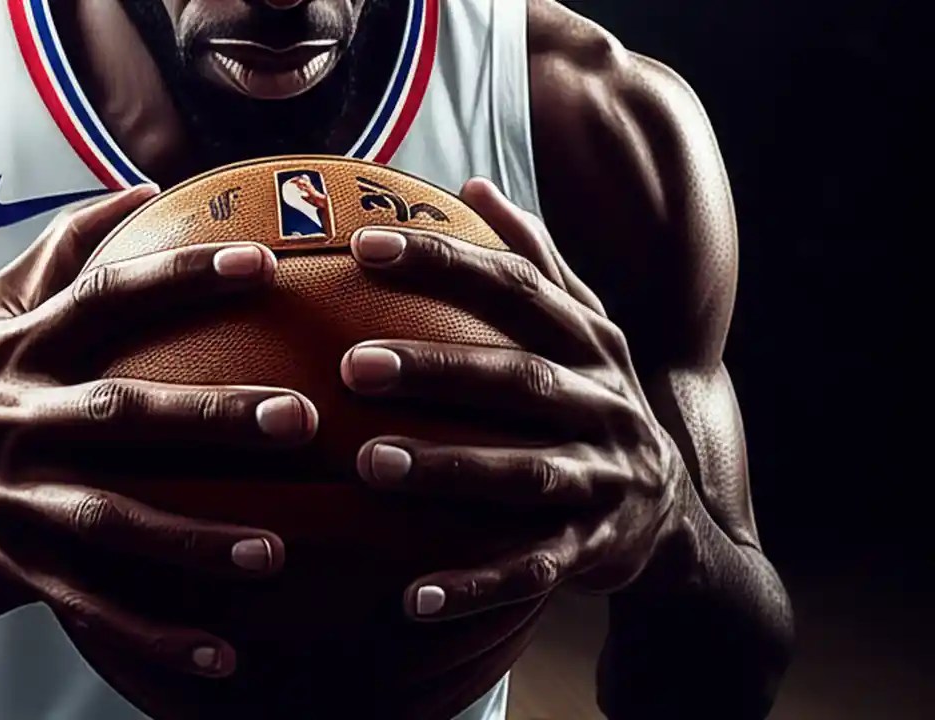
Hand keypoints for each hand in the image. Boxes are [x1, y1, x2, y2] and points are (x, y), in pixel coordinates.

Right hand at [0, 185, 316, 676]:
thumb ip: (56, 251)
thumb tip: (134, 186)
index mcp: (17, 348)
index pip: (103, 296)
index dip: (178, 275)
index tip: (262, 261)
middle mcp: (9, 417)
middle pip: (119, 413)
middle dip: (209, 416)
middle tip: (300, 420)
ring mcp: (6, 498)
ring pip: (107, 520)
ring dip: (191, 540)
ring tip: (274, 551)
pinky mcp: (6, 568)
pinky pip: (89, 606)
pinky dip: (152, 633)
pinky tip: (224, 652)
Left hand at [340, 178, 689, 619]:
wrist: (674, 518)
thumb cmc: (597, 404)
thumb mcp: (583, 328)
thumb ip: (536, 260)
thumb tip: (475, 181)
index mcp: (591, 341)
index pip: (516, 286)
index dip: (444, 260)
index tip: (361, 245)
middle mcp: (603, 402)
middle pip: (519, 378)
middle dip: (438, 370)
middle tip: (351, 365)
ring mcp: (603, 478)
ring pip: (525, 473)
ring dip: (450, 469)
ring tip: (370, 464)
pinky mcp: (595, 548)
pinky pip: (532, 569)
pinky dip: (475, 583)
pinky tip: (411, 597)